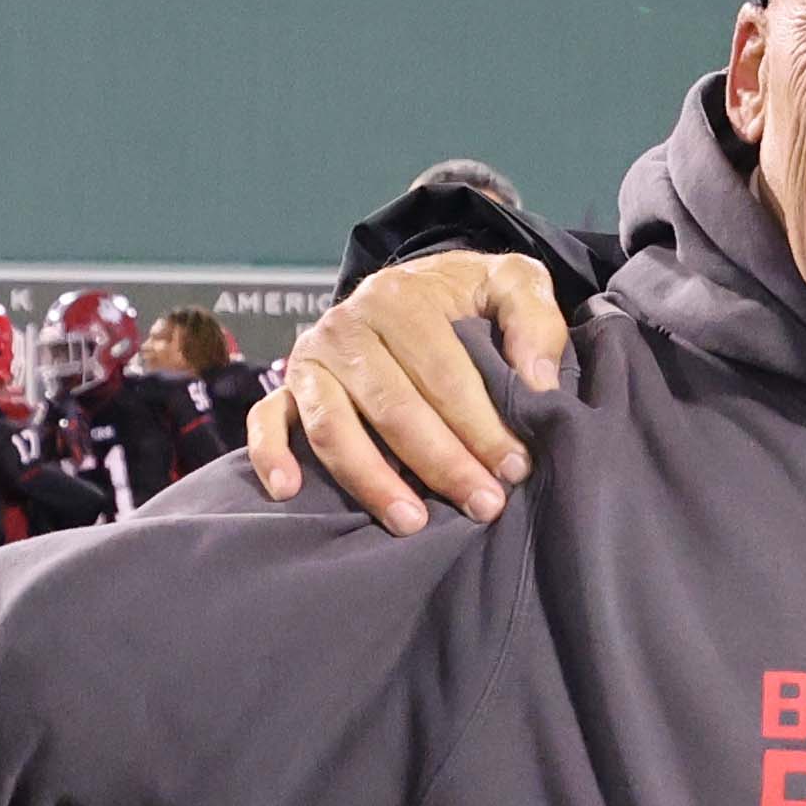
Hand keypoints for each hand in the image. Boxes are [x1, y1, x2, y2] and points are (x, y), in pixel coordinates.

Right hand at [245, 251, 575, 534]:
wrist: (415, 287)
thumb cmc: (467, 297)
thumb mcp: (510, 283)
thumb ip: (533, 318)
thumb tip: (537, 382)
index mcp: (400, 299)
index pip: (443, 374)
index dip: (481, 425)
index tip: (515, 468)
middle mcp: (346, 325)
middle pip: (392, 407)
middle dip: (441, 463)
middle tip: (483, 506)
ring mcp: (311, 358)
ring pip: (333, 426)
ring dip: (372, 479)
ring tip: (413, 522)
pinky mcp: (288, 386)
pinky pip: (269, 421)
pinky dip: (271, 455)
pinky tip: (290, 492)